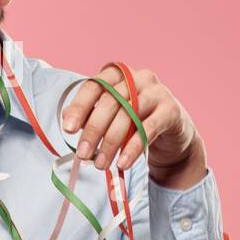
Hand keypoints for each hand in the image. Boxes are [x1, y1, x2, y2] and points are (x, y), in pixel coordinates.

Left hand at [60, 66, 206, 189]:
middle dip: (93, 131)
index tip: (68, 129)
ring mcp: (157, 91)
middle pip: (110, 102)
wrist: (171, 133)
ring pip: (128, 115)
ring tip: (101, 164)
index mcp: (118, 75)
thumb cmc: (135, 121)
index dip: (79, 107)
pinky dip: (133, 147)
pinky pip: (149, 128)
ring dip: (111, 143)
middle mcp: (137, 78)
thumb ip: (90, 115)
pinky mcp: (171, 109)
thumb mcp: (111, 117)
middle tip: (83, 154)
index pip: (94, 86)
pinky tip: (123, 162)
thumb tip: (67, 120)